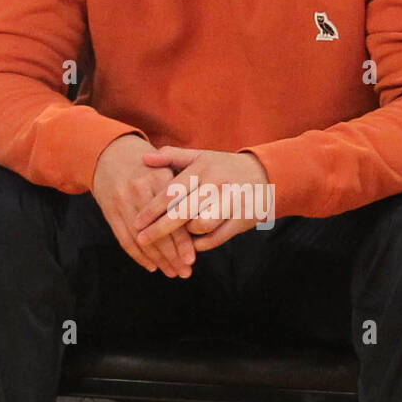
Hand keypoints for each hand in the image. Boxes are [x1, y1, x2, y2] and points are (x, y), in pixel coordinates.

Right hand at [92, 134, 195, 276]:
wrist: (109, 153)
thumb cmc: (147, 164)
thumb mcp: (167, 166)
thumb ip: (185, 187)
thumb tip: (207, 217)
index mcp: (158, 178)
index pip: (174, 215)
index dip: (182, 240)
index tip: (192, 258)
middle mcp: (139, 189)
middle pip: (158, 230)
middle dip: (172, 255)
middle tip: (185, 271)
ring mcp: (122, 200)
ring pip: (141, 238)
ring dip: (157, 259)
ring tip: (172, 272)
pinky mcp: (109, 210)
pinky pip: (124, 238)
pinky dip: (138, 255)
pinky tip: (152, 266)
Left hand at [134, 145, 272, 252]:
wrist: (265, 175)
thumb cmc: (224, 168)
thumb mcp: (201, 157)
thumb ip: (172, 157)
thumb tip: (145, 159)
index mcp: (203, 169)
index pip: (171, 192)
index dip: (152, 209)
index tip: (137, 222)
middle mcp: (217, 184)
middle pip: (182, 212)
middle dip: (159, 228)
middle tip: (142, 239)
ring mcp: (231, 202)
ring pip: (200, 226)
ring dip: (185, 235)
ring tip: (174, 238)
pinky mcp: (242, 219)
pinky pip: (216, 238)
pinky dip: (201, 243)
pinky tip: (191, 244)